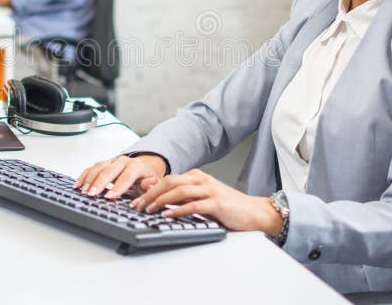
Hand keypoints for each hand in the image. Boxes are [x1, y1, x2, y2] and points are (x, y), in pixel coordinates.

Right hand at [74, 154, 166, 198]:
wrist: (144, 167)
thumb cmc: (146, 178)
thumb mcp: (152, 184)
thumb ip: (150, 186)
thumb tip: (149, 185)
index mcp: (136, 166)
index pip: (126, 176)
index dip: (117, 187)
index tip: (109, 197)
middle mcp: (123, 161)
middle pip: (109, 170)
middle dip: (99, 183)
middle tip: (92, 195)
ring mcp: (112, 161)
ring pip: (98, 167)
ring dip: (90, 179)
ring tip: (83, 191)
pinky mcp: (103, 164)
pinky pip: (91, 168)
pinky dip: (84, 176)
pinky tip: (78, 185)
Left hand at [130, 168, 282, 233]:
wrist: (254, 212)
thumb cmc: (228, 208)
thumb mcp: (203, 199)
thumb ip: (185, 199)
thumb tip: (161, 203)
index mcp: (197, 177)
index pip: (168, 179)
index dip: (151, 189)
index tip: (138, 200)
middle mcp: (202, 180)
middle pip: (170, 182)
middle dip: (151, 193)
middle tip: (138, 205)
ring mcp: (210, 190)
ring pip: (179, 191)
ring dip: (161, 200)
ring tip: (149, 210)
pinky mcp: (217, 203)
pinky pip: (193, 205)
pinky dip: (178, 210)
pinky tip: (167, 215)